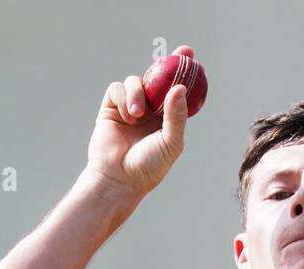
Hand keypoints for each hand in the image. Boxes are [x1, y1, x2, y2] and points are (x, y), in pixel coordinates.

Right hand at [86, 44, 196, 196]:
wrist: (119, 178)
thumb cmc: (148, 166)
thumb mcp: (170, 142)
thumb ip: (176, 116)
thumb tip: (179, 88)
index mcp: (167, 119)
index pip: (177, 91)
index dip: (184, 74)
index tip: (193, 58)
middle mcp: (150, 111)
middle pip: (158, 78)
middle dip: (168, 63)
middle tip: (180, 54)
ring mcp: (130, 108)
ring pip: (136, 81)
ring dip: (138, 93)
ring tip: (137, 115)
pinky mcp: (111, 108)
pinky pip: (118, 88)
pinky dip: (124, 98)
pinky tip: (127, 116)